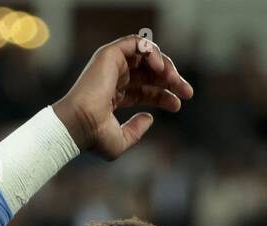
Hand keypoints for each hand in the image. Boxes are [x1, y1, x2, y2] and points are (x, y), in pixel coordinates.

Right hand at [52, 34, 192, 159]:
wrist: (80, 125)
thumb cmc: (94, 137)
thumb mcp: (121, 141)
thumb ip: (136, 131)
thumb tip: (150, 118)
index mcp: (114, 96)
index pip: (145, 90)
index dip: (164, 95)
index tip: (178, 105)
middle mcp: (113, 78)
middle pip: (149, 73)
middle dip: (171, 79)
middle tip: (187, 91)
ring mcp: (111, 65)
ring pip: (146, 55)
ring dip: (165, 65)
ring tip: (174, 80)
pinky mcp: (110, 55)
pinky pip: (137, 43)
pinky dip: (152, 51)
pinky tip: (161, 69)